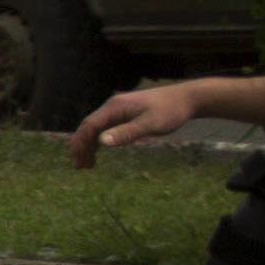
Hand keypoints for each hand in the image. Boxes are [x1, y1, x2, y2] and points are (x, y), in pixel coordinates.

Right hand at [68, 76, 222, 167]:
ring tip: (88, 164)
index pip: (89, 125)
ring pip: (97, 128)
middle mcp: (113, 107)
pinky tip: (102, 149)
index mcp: (114, 107)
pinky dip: (100, 140)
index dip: (81, 143)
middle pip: (89, 126)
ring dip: (90, 145)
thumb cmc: (170, 111)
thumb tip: (101, 141)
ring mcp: (119, 110)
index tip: (78, 160)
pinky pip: (107, 127)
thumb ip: (126, 132)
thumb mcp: (150, 124)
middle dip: (81, 146)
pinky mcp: (127, 113)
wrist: (187, 98)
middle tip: (80, 166)